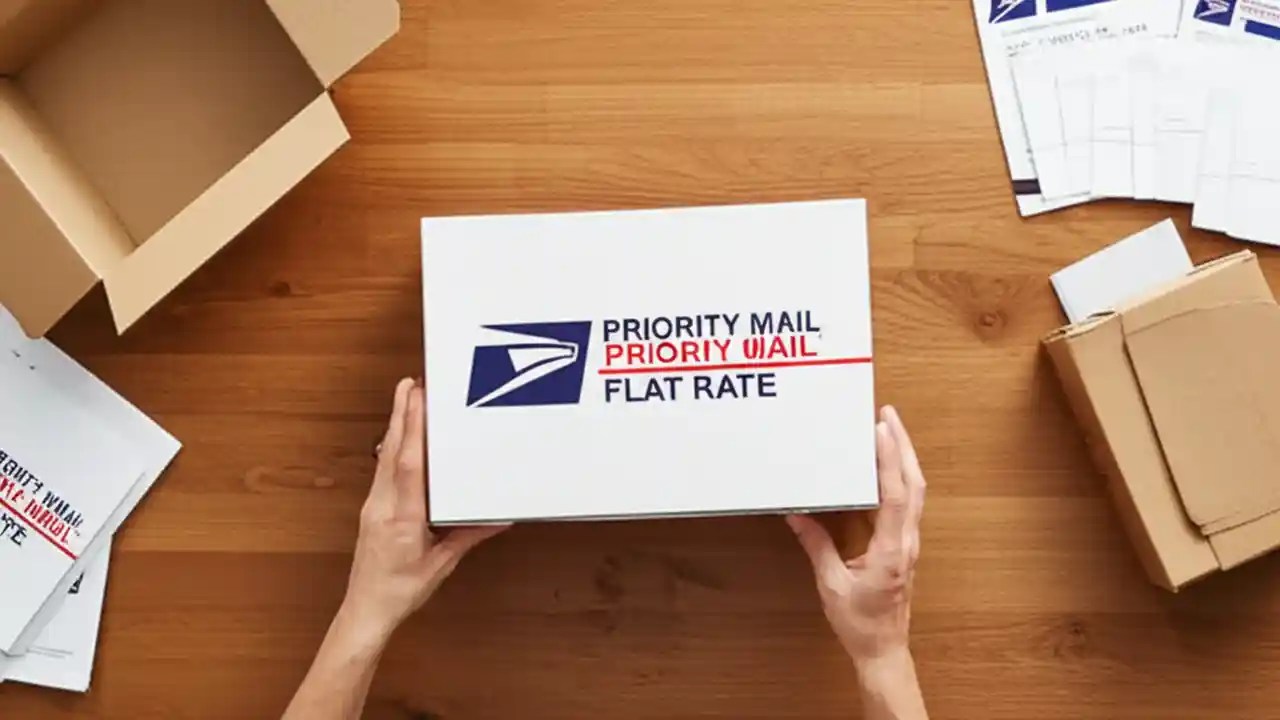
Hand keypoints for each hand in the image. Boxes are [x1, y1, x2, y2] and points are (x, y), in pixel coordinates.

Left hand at [341, 378, 508, 641]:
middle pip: (392, 451)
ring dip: (396, 427)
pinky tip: (400, 437)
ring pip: (385, 457)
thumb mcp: (442, 563)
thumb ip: (469, 535)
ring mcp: (373, 505)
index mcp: (402, 518)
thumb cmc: (400, 592)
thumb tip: (499, 517)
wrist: (366, 611)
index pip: (408, 465)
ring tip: (406, 399)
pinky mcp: (372, 509)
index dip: (413, 429)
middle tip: (410, 383)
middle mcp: (382, 506)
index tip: (418, 399)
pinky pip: (383, 470)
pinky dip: (393, 448)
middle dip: (401, 414)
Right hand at [786, 406, 925, 665]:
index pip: (894, 495)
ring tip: (889, 430)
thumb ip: (816, 545)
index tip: (881, 429)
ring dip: (904, 458)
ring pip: (915, 491)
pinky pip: (907, 503)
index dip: (889, 459)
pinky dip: (899, 477)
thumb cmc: (859, 623)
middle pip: (913, 484)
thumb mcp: (830, 584)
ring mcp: (909, 543)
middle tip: (887, 414)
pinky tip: (886, 467)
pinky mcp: (904, 545)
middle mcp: (906, 542)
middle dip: (903, 445)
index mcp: (890, 551)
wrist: (883, 649)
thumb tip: (797, 514)